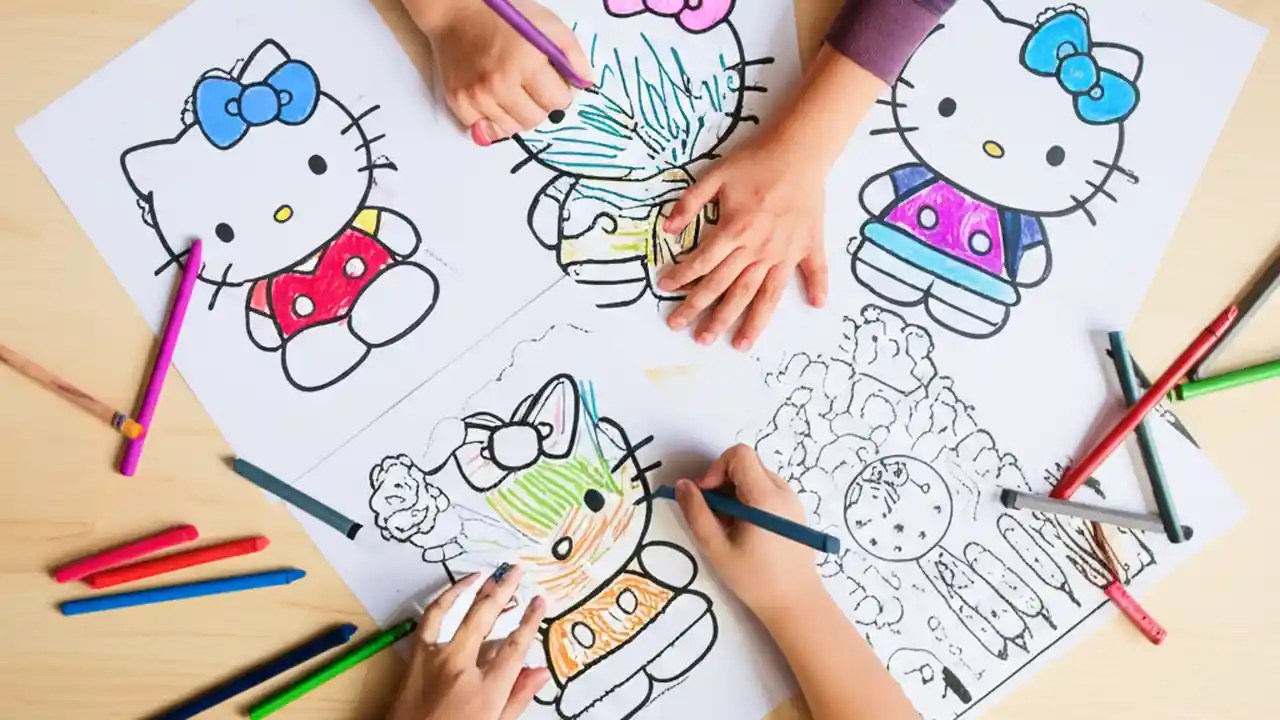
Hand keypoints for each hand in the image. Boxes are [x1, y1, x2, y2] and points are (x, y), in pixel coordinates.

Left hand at [388, 568, 549, 719]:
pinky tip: (457, 587)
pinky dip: (445, 598)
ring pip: (462, 613)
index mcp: (486, 690)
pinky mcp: (417, 657)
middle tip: (516, 573)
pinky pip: (431, 618)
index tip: (540, 602)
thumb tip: (540, 672)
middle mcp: (462, 668)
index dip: (531, 620)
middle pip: (489, 618)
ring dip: (479, 590)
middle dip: (506, 590)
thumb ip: (517, 698)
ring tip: (493, 575)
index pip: (516, 646)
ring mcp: (437, 658)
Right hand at [407, 0, 592, 144]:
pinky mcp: (458, 101)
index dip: (560, 92)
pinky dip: (493, 120)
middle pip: (536, 119)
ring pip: (512, 129)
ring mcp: (476, 95)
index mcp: (526, 62)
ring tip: (513, 92)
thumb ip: (572, 55)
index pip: (558, 102)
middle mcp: (500, 83)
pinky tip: (495, 100)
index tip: (552, 82)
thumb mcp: (547, 24)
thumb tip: (585, 83)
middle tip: (532, 87)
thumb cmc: (506, 16)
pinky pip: (485, 129)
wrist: (456, 12)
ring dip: (517, 114)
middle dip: (540, 106)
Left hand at [657, 132, 828, 350]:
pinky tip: (816, 306)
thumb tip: (667, 228)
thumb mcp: (715, 175)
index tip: (666, 290)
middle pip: (728, 288)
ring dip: (749, 321)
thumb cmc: (755, 161)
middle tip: (691, 334)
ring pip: (764, 294)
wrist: (798, 149)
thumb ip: (690, 203)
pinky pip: (813, 270)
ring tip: (737, 345)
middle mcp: (759, 248)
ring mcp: (785, 251)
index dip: (682, 278)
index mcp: (735, 231)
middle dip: (706, 312)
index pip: (702, 263)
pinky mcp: (808, 245)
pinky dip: (817, 287)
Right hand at [673, 445, 824, 622]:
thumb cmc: (755, 579)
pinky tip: (744, 529)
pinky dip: (748, 500)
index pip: (740, 455)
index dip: (716, 468)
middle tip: (712, 513)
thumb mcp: (716, 548)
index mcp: (766, 497)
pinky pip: (765, 490)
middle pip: (746, 464)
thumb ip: (696, 513)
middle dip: (722, 481)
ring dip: (734, 492)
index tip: (705, 494)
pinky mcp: (793, 510)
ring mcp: (791, 500)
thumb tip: (682, 485)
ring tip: (728, 525)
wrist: (796, 602)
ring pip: (754, 477)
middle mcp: (782, 491)